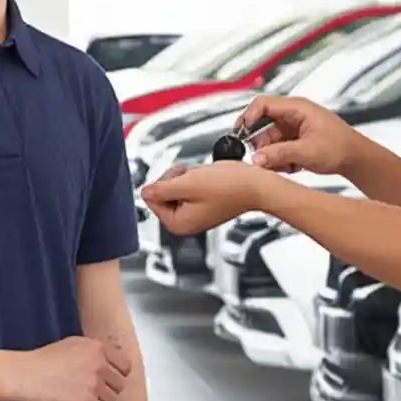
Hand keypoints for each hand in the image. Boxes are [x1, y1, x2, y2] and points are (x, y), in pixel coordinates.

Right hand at [14, 335, 131, 400]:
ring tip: (89, 398)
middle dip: (111, 387)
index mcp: (98, 349)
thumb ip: (96, 349)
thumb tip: (113, 354)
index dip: (120, 373)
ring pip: (114, 398)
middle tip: (98, 390)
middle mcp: (99, 365)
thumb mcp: (74, 343)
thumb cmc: (45, 360)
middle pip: (120, 383)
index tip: (114, 378)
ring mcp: (94, 385)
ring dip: (104, 400)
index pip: (125, 365)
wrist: (28, 375)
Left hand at [140, 162, 280, 235]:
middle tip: (195, 177)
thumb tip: (144, 192)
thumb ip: (162, 189)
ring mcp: (194, 213)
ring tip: (204, 177)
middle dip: (176, 179)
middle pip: (162, 192)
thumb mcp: (188, 184)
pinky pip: (189, 186)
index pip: (152, 198)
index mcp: (178, 224)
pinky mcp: (203, 204)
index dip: (164, 182)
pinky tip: (209, 179)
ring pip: (175, 187)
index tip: (181, 180)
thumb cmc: (229, 186)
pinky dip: (196, 178)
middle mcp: (185, 222)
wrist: (256, 185)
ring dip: (187, 176)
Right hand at [237, 95, 364, 175]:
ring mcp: (294, 128)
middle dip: (258, 141)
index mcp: (297, 108)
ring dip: (270, 153)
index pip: (263, 104)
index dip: (248, 117)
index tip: (240, 133)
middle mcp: (294, 115)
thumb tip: (256, 158)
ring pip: (269, 139)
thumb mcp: (307, 152)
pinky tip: (290, 167)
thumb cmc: (340, 148)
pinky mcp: (296, 141)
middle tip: (254, 156)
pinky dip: (279, 158)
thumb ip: (279, 154)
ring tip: (278, 165)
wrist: (357, 159)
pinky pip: (278, 148)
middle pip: (263, 123)